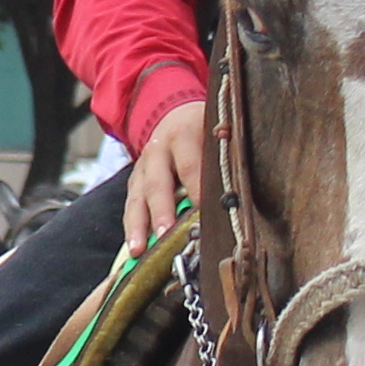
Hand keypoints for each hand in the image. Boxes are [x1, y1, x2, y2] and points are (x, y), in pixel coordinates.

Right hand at [124, 100, 209, 242]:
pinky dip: (132, 228)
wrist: (174, 115)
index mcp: (182, 136)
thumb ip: (222, 156)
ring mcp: (142, 168)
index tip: (205, 216)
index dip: (197, 191)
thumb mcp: (215, 133)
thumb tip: (233, 194)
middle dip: (161, 212)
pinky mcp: (134, 182)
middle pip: (157, 185)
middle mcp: (157, 152)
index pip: (190, 166)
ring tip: (138, 250)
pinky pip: (131, 206)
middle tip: (165, 235)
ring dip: (137, 226)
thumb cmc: (202, 130)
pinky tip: (135, 248)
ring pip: (137, 198)